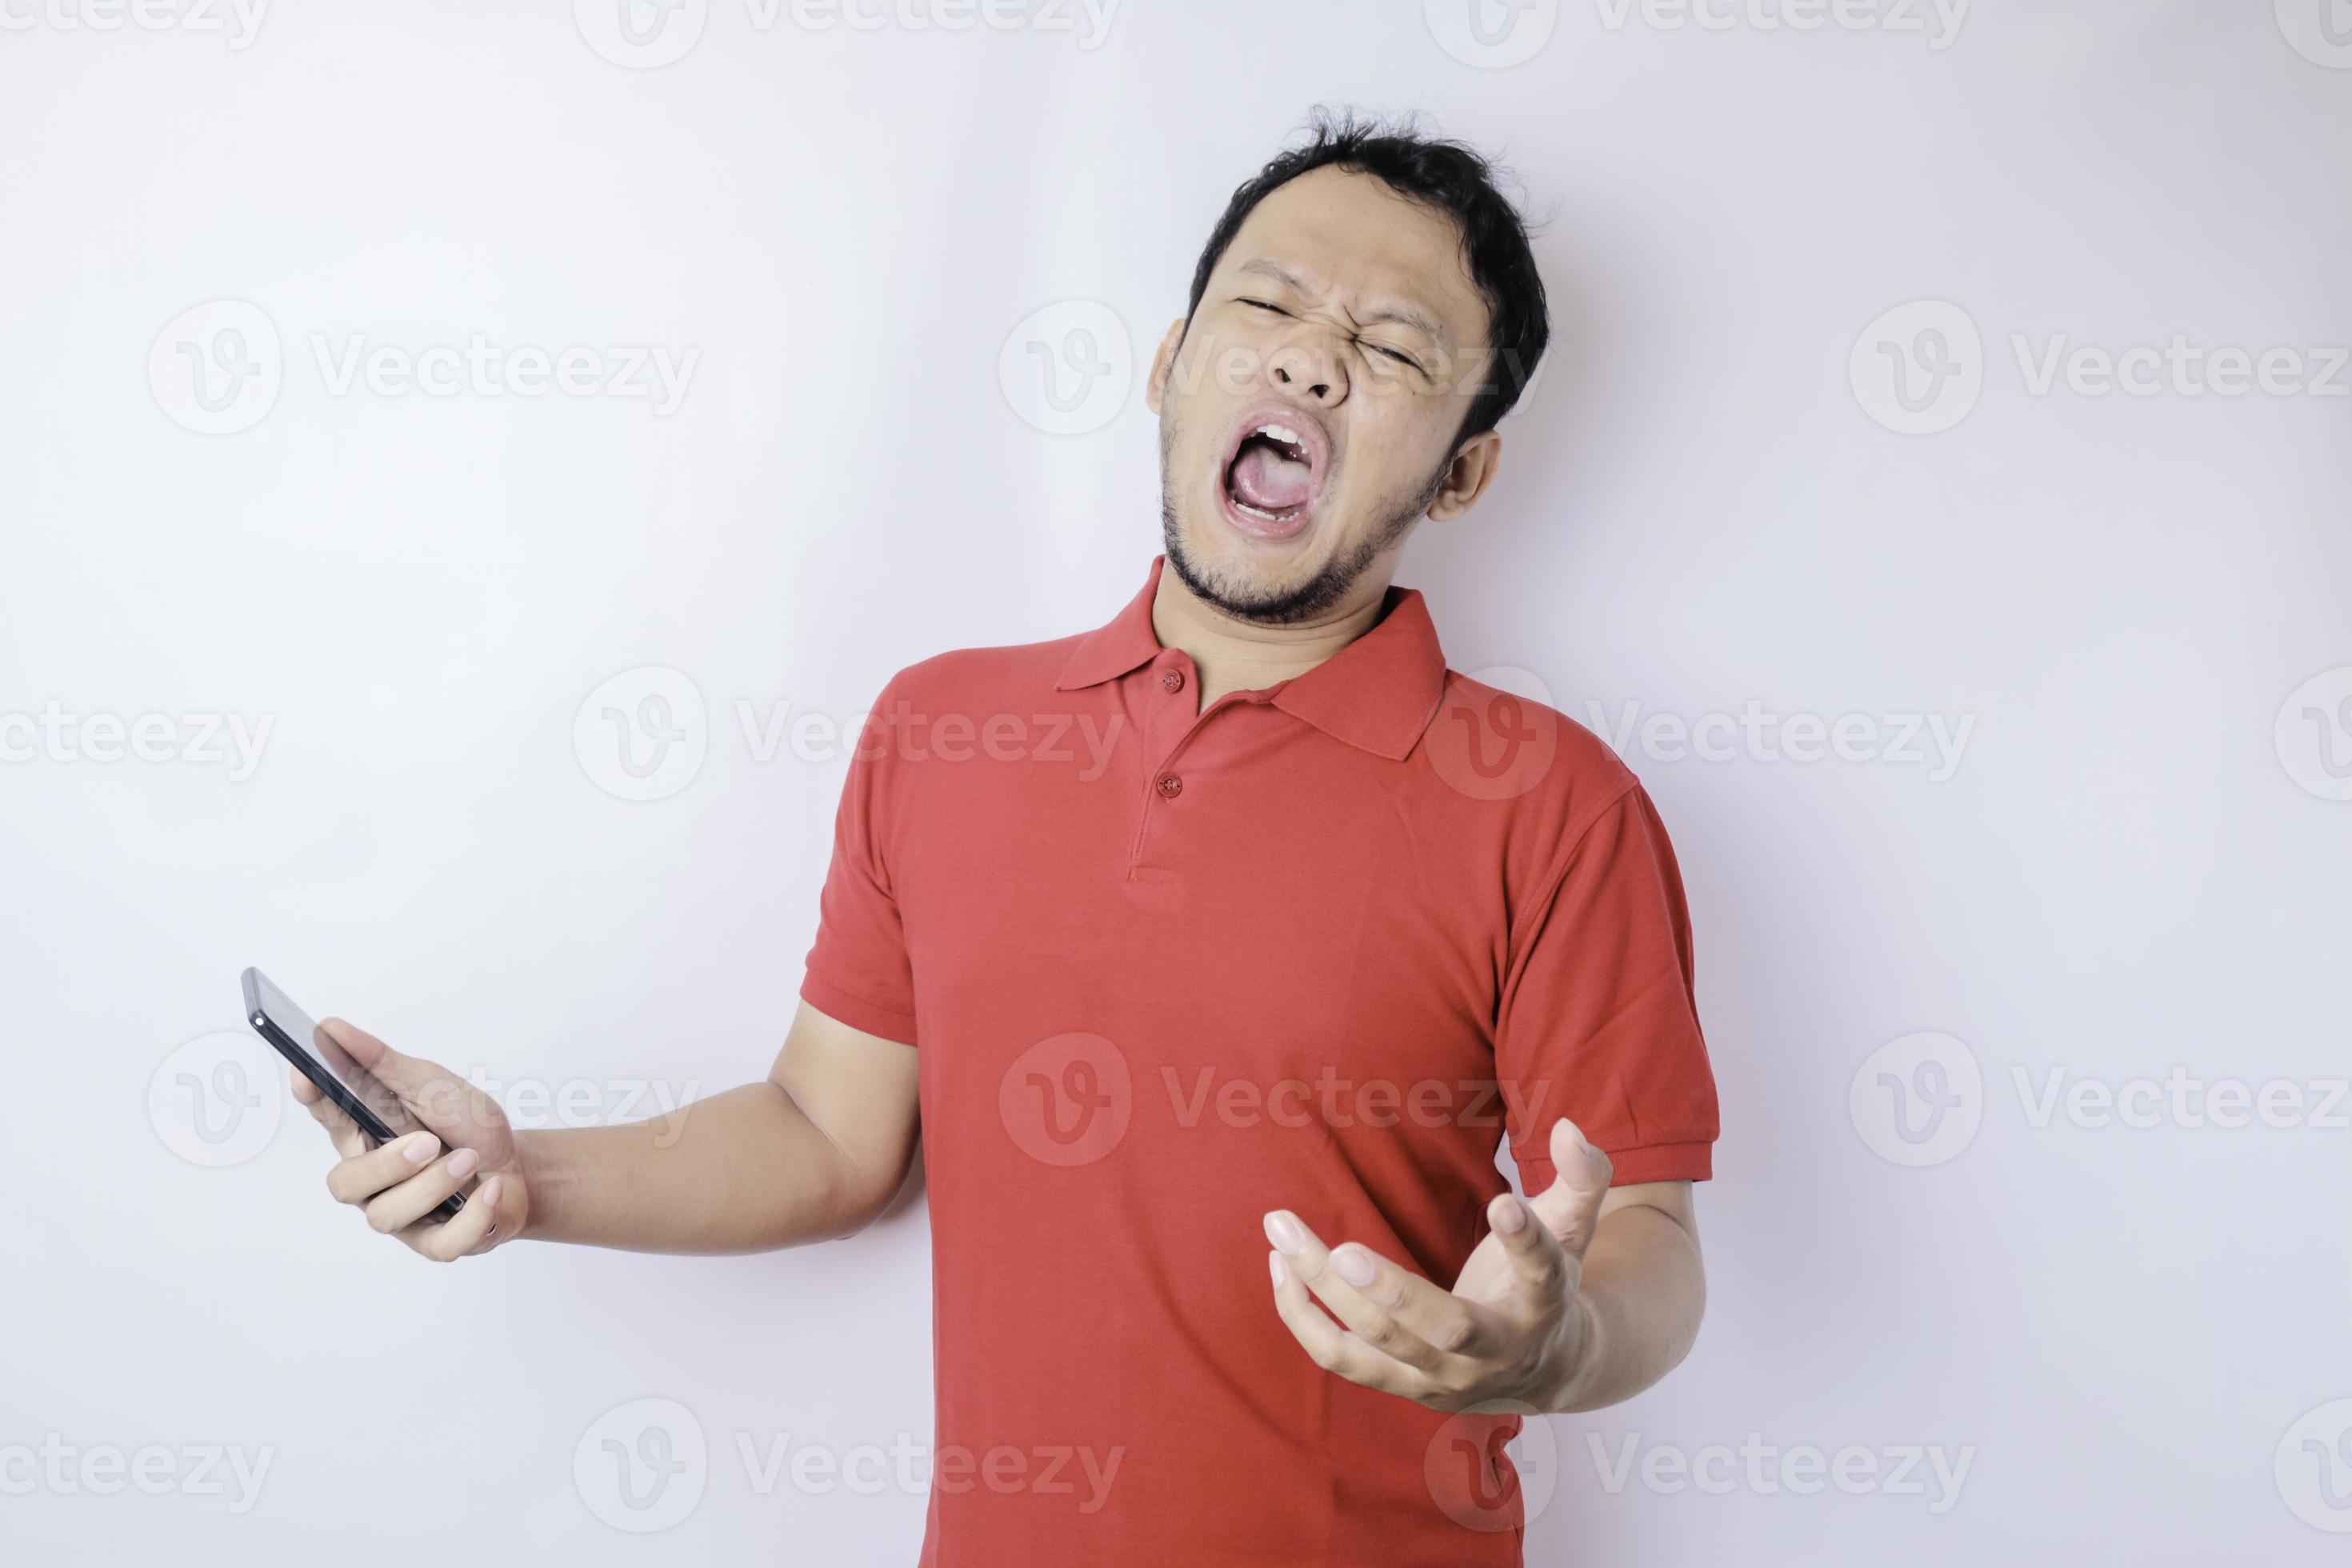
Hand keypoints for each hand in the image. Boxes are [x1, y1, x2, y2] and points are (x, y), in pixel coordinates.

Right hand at [290, 1018, 527, 1262]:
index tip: (307, 1074)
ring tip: (470, 1159)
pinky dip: (472, 1216)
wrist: (521, 1166)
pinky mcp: (434, 1243)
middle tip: (428, 1142)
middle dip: (387, 1164)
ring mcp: (401, 1215)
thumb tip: (331, 1028)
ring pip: (389, 1215)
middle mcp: (373, 1180)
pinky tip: (489, 1190)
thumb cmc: (468, 1125)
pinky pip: (441, 1244)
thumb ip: (382, 1062)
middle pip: (346, 1183)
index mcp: (365, 1134)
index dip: (313, 1099)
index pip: (327, 1117)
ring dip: (436, 1185)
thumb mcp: (432, 1085)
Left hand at [1262, 1118, 1609, 1412]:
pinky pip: (1343, 1359)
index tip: (1505, 1200)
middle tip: (1343, 1251)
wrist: (1547, 1370)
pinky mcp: (1403, 1385)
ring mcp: (1444, 1378)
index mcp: (1544, 1306)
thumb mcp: (1575, 1228)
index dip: (1525, 1241)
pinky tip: (1280, 1268)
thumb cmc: (1550, 1282)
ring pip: (1377, 1344)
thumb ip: (1583, 1176)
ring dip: (1322, 1293)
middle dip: (1393, 1292)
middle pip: (1445, 1328)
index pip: (1541, 1273)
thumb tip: (1568, 1126)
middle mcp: (1495, 1353)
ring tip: (1281, 1234)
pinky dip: (1305, 1318)